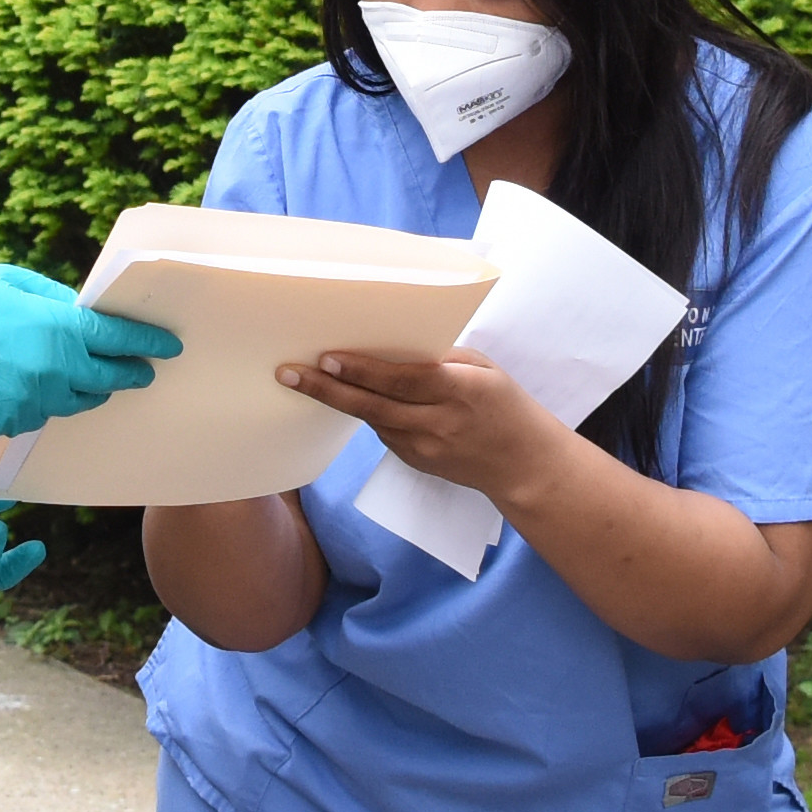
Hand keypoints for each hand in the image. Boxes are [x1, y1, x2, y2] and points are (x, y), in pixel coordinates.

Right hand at [0, 267, 175, 436]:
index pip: (120, 342)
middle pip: (107, 380)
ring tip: (89, 378)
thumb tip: (82, 313)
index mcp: (57, 330)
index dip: (148, 343)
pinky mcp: (6, 424)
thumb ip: (54, 299)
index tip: (167, 346)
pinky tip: (35, 386)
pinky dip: (44, 402)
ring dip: (85, 389)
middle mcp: (51, 373)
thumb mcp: (9, 281)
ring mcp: (29, 404)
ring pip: (76, 402)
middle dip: (127, 373)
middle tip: (141, 370)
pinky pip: (39, 415)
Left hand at [278, 345, 577, 504]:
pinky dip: (365, 413)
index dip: (364, 370)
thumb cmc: (505, 406)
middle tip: (289, 373)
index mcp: (459, 390)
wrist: (523, 464)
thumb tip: (391, 346)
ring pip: (372, 421)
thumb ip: (440, 359)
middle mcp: (439, 423)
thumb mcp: (482, 370)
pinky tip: (344, 396)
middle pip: (374, 406)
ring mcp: (425, 448)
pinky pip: (383, 433)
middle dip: (327, 388)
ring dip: (337, 401)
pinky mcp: (417, 462)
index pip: (403, 380)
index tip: (328, 357)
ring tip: (303, 380)